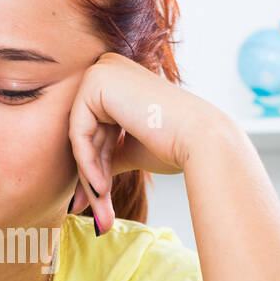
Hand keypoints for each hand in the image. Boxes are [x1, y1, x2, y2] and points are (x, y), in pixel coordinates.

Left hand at [67, 52, 230, 230]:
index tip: (97, 201)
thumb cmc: (175, 146)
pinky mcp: (97, 81)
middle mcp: (108, 66)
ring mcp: (102, 69)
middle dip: (90, 175)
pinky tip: (102, 187)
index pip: (94, 128)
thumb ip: (103, 157)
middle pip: (85, 131)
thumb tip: (81, 192)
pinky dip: (87, 162)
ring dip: (89, 175)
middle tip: (97, 213)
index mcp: (118, 79)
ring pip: (79, 134)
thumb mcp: (129, 150)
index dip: (96, 167)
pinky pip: (78, 131)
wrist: (201, 140)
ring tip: (102, 206)